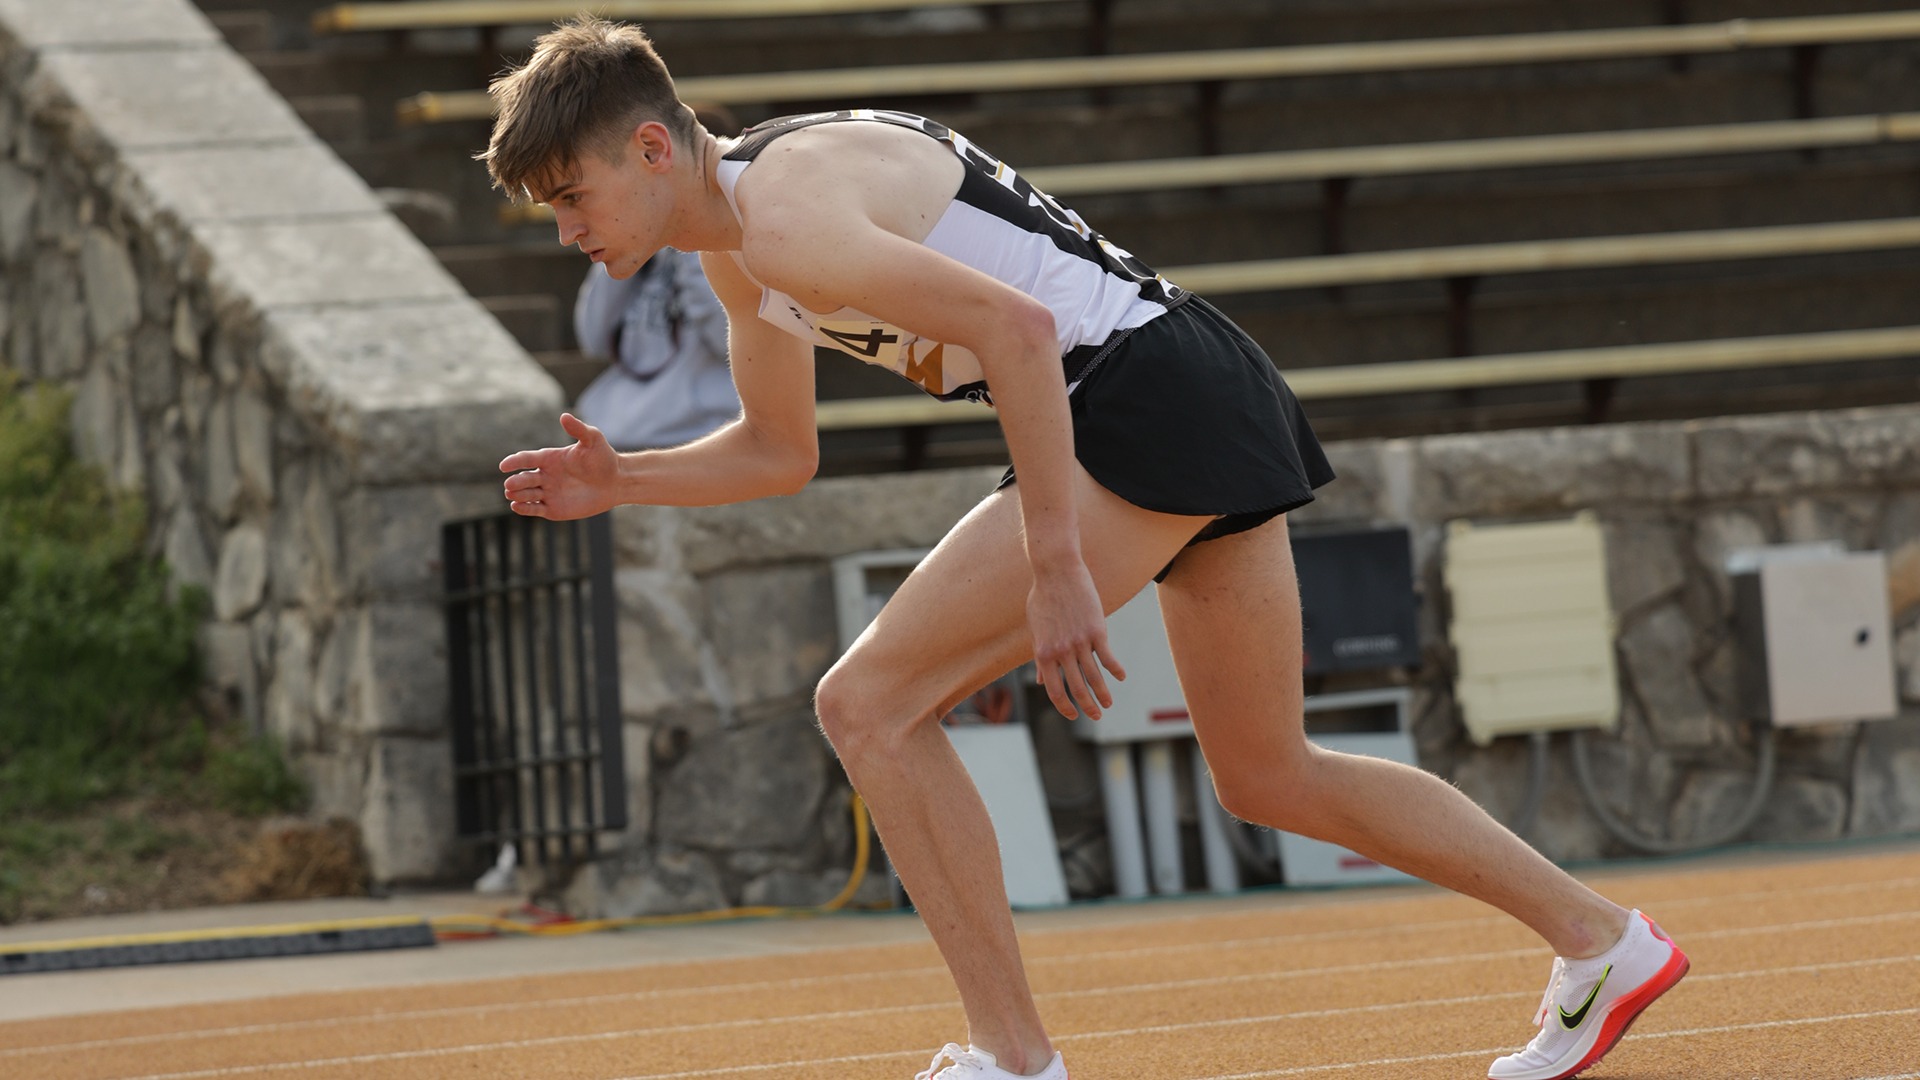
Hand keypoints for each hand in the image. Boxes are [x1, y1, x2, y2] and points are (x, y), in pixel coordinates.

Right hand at [499, 413, 619, 519]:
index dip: (514, 462)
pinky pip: (534, 509)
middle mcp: (545, 475)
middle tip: (509, 485)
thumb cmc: (603, 458)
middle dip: (515, 482)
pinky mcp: (553, 508)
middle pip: (524, 478)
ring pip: (526, 494)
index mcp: (549, 458)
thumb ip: (578, 429)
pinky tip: (517, 506)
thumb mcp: (592, 440)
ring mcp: (548, 492)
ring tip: (511, 494)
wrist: (616, 482)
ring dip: (517, 494)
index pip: (526, 459)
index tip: (504, 466)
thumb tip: (564, 416)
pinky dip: (524, 508)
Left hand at [1027, 561, 1125, 719]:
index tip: (1073, 715)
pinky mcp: (1097, 630)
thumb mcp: (1036, 629)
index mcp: (1043, 653)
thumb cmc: (1043, 598)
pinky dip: (1115, 670)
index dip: (1064, 706)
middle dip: (1087, 706)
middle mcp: (1061, 652)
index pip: (1054, 690)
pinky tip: (1121, 677)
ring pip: (1094, 676)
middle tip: (1097, 716)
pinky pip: (1107, 657)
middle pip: (1076, 688)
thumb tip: (1040, 679)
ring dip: (1103, 694)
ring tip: (1109, 704)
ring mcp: (1080, 642)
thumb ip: (1039, 656)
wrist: (1056, 571)